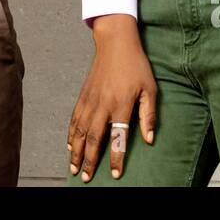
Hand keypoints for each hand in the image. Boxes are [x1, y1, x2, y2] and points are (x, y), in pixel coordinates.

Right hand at [66, 13, 156, 181]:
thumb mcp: (150, 89)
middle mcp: (103, 104)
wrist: (115, 42)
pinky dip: (70, 133)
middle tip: (86, 177)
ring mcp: (90, 99)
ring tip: (74, 167)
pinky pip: (74, 117)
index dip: (115, 157)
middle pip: (93, 138)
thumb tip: (149, 139)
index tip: (114, 173)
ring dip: (76, 151)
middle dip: (88, 160)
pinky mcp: (83, 94)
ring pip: (79, 130)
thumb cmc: (136, 65)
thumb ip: (149, 115)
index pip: (117, 137)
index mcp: (121, 104)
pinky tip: (69, 144)